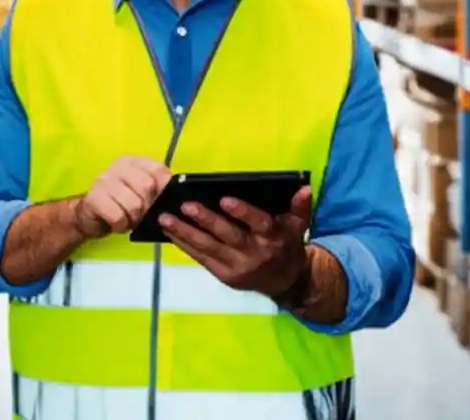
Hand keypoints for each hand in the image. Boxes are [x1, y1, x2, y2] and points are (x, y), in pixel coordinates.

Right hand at [73, 156, 171, 238]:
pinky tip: (117, 223)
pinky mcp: (93, 198)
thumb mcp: (140, 192)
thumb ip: (157, 189)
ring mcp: (104, 180)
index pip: (158, 169)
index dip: (165, 187)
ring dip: (134, 219)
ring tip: (128, 219)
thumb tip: (177, 197)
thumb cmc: (121, 203)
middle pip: (147, 187)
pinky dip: (121, 226)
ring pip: (133, 204)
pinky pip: (118, 216)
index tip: (163, 200)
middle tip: (142, 215)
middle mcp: (118, 166)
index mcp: (134, 162)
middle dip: (148, 207)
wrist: (89, 215)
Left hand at [160, 185, 312, 299]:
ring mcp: (238, 267)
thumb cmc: (287, 243)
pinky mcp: (225, 276)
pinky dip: (185, 245)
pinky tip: (170, 232)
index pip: (259, 223)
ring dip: (186, 233)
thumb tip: (303, 188)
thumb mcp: (299, 225)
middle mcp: (255, 253)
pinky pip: (202, 259)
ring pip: (209, 248)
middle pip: (228, 236)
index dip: (243, 212)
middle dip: (206, 220)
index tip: (225, 198)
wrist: (286, 281)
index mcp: (274, 237)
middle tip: (185, 205)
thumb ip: (300, 206)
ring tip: (165, 218)